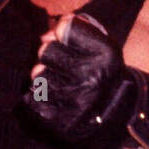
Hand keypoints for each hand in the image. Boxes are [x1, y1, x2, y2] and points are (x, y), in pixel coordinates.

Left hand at [26, 13, 137, 148]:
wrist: (116, 116)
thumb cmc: (103, 74)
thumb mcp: (103, 47)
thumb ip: (76, 31)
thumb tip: (44, 36)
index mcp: (106, 55)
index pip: (65, 28)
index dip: (63, 33)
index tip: (68, 41)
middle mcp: (92, 77)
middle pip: (45, 50)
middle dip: (51, 55)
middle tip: (64, 65)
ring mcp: (75, 100)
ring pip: (37, 74)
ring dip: (45, 77)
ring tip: (61, 83)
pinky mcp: (59, 119)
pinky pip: (32, 97)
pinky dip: (40, 97)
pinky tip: (56, 99)